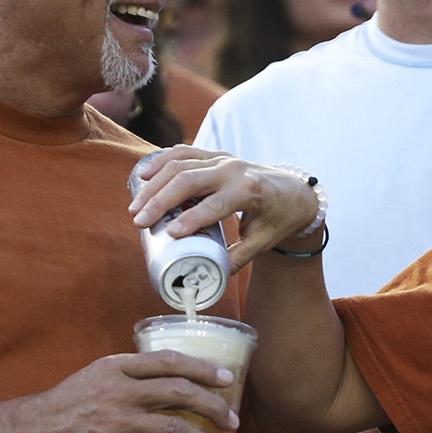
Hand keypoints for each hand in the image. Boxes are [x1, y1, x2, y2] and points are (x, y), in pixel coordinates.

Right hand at [0, 351, 239, 432]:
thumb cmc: (61, 408)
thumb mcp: (93, 378)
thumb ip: (127, 379)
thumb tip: (166, 386)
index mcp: (116, 368)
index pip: (169, 361)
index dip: (203, 368)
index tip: (227, 378)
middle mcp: (119, 390)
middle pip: (180, 392)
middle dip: (214, 407)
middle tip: (234, 421)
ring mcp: (114, 422)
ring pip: (175, 429)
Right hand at [129, 146, 321, 265]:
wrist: (295, 191)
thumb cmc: (279, 218)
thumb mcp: (264, 241)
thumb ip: (238, 259)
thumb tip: (210, 281)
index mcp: (249, 191)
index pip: (215, 205)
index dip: (191, 219)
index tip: (170, 234)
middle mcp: (234, 170)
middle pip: (189, 179)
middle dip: (160, 200)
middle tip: (139, 221)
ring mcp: (223, 159)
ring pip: (181, 163)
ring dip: (154, 183)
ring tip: (135, 205)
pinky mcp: (215, 155)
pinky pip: (184, 152)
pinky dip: (161, 161)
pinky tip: (144, 175)